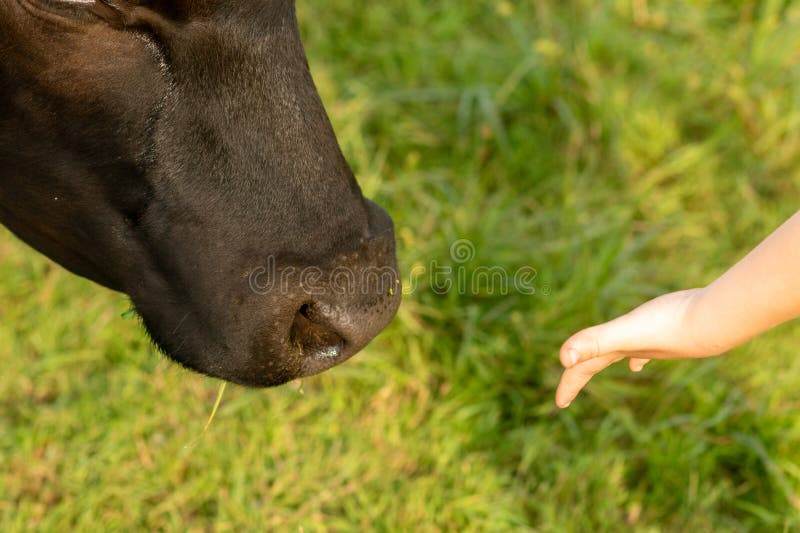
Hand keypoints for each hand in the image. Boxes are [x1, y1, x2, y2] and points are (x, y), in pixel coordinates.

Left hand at [555, 288, 714, 407]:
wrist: (718, 319)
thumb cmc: (670, 324)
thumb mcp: (625, 332)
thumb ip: (594, 342)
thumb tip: (563, 359)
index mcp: (619, 349)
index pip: (586, 367)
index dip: (570, 382)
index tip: (558, 403)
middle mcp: (635, 348)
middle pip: (599, 360)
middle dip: (582, 372)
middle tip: (567, 393)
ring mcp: (655, 341)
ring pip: (626, 352)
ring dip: (611, 357)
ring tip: (609, 368)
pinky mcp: (672, 328)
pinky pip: (652, 341)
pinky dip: (642, 350)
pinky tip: (642, 357)